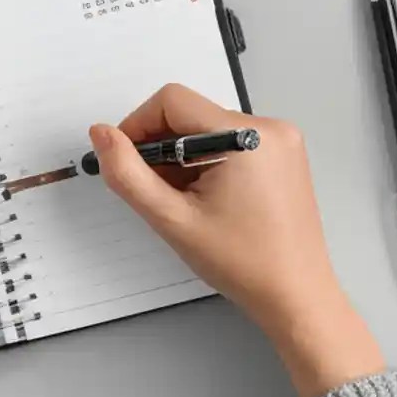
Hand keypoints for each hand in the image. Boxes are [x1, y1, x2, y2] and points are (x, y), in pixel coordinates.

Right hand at [89, 84, 382, 396]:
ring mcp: (282, 142)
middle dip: (162, 147)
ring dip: (184, 157)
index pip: (173, 101)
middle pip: (192, 113)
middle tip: (154, 192)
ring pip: (210, 129)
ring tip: (184, 202)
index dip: (138, 125)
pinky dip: (209, 162)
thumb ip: (128, 173)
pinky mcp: (284, 157)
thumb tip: (101, 134)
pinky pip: (233, 143)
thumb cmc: (242, 263)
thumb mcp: (172, 219)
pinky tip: (207, 199)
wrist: (296, 295)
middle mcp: (269, 128)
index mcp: (245, 136)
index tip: (124, 160)